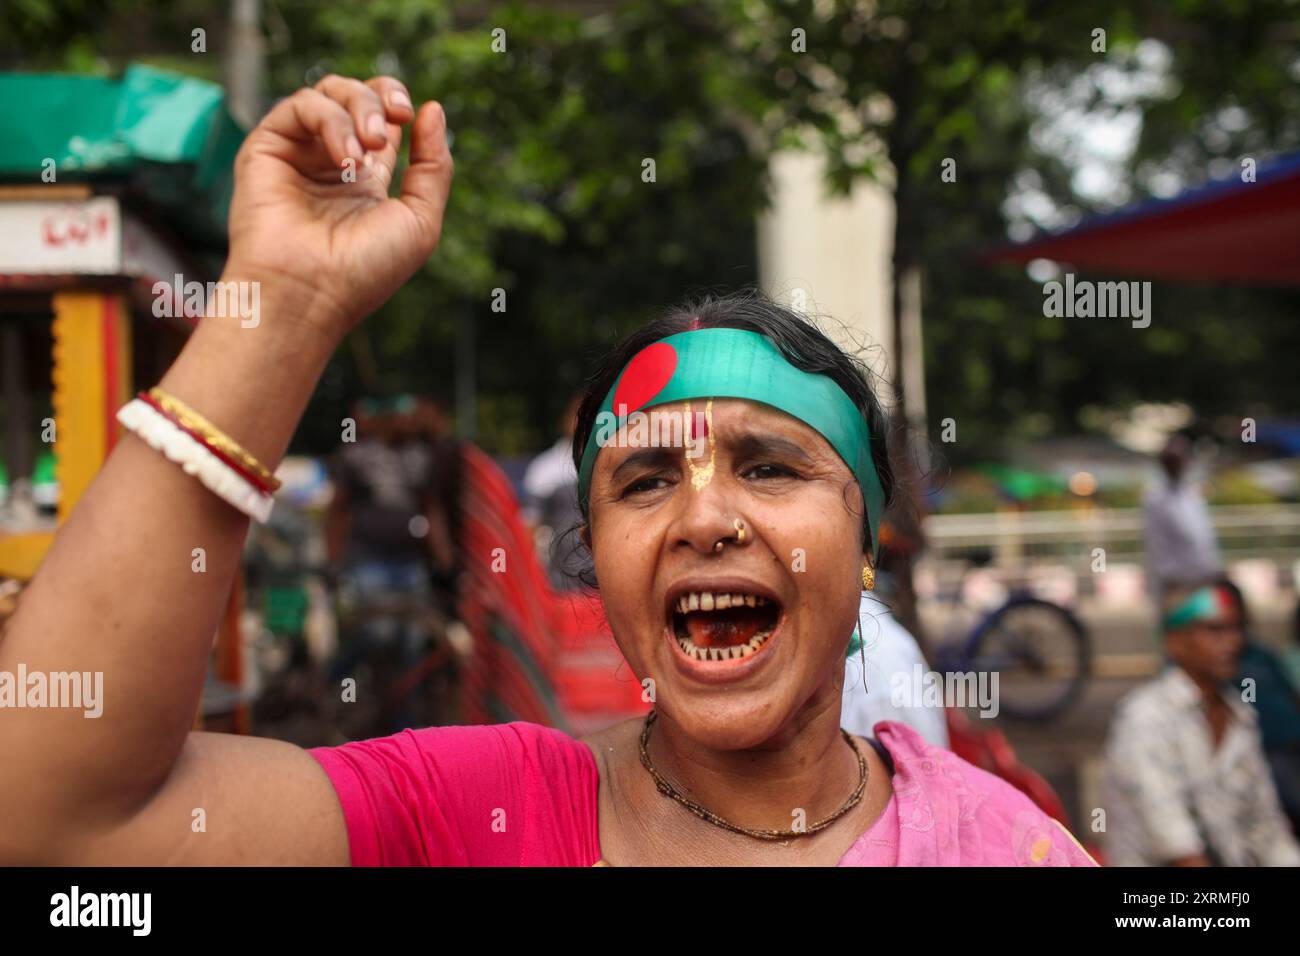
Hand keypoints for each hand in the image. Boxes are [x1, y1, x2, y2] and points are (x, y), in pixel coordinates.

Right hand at [224, 75, 453, 339]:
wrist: (312, 293)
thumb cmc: (364, 270)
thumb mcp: (420, 221)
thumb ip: (434, 166)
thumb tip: (433, 108)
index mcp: (365, 180)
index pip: (383, 119)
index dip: (396, 103)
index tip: (411, 115)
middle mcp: (329, 163)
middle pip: (357, 96)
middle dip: (381, 97)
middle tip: (391, 125)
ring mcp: (298, 154)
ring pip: (328, 93)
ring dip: (359, 108)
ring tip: (369, 147)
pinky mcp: (267, 148)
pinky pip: (301, 105)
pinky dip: (331, 120)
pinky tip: (344, 159)